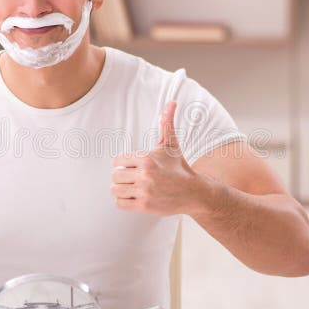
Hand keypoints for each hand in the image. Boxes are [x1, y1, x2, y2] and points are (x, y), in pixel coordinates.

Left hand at [110, 101, 204, 216]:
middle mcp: (144, 175)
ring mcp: (144, 191)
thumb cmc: (179, 167)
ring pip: (115, 190)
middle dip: (122, 178)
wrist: (193, 192)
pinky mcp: (144, 206)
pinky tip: (134, 197)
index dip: (123, 164)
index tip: (132, 167)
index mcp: (146, 158)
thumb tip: (172, 102)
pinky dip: (124, 201)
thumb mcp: (171, 145)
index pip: (117, 161)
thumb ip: (167, 123)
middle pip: (115, 176)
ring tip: (133, 188)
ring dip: (122, 190)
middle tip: (133, 179)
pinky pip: (120, 204)